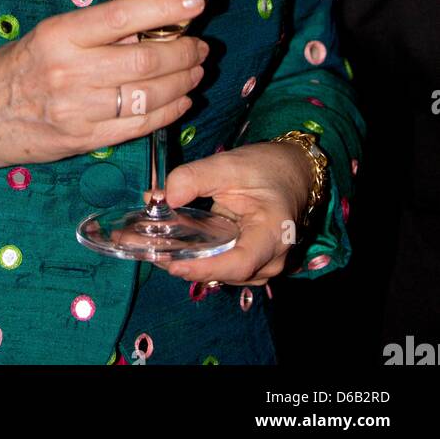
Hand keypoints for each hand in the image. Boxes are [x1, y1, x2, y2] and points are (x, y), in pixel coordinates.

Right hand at [0, 0, 210, 172]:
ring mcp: (77, 110)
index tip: (195, 2)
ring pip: (150, 94)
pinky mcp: (83, 140)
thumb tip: (152, 24)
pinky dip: (168, 112)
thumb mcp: (48, 35)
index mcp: (59, 35)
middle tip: (199, 46)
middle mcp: (69, 71)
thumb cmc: (14, 67)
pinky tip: (180, 101)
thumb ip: (94, 31)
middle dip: (184, 51)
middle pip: (146, 59)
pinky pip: (139, 125)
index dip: (165, 8)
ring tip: (194, 70)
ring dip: (183, 82)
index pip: (123, 16)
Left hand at [157, 140, 313, 285]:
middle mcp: (273, 257)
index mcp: (274, 232)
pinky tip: (171, 247)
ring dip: (189, 263)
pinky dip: (198, 259)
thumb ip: (195, 177)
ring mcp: (264, 264)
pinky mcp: (252, 261)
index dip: (205, 267)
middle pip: (227, 272)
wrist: (292, 172)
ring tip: (153, 249)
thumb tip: (162, 197)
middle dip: (187, 265)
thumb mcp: (229, 165)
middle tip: (147, 250)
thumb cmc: (266, 168)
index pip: (240, 263)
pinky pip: (224, 267)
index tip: (173, 263)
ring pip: (223, 274)